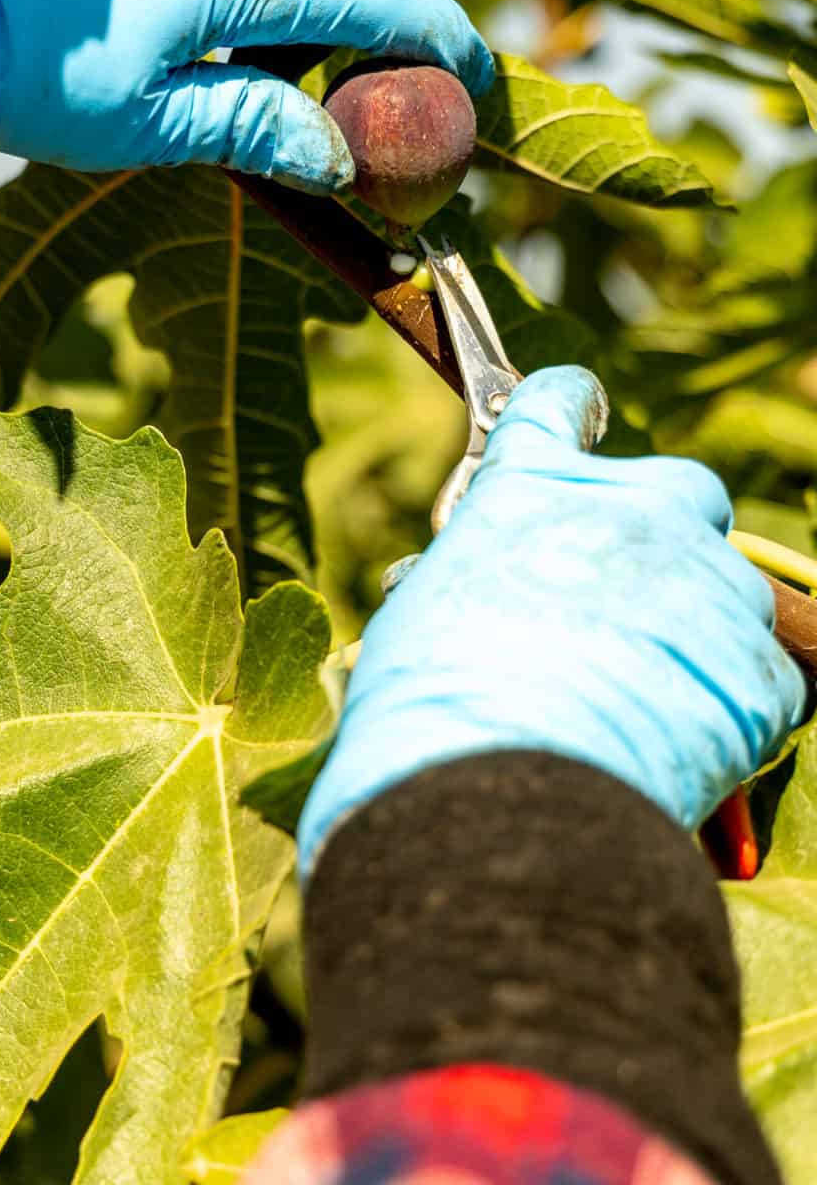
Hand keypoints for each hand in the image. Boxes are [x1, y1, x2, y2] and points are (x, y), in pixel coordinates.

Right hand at [298, 366, 806, 875]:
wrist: (502, 793)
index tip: (577, 417)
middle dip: (666, 529)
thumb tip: (498, 591)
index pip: (555, 404)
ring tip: (640, 695)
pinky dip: (730, 698)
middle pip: (683, 487)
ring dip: (697, 624)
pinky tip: (677, 736)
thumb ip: (486, 572)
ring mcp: (705, 584)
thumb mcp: (431, 606)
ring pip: (730, 587)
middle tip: (626, 590)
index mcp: (533, 485)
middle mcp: (631, 512)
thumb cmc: (435, 702)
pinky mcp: (757, 667)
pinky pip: (767, 672)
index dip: (568, 410)